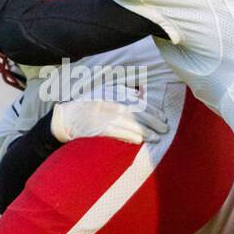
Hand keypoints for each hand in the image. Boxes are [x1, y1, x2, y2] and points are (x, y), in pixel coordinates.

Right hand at [51, 94, 167, 145]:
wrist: (68, 117)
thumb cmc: (89, 105)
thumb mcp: (105, 91)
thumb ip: (123, 91)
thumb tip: (141, 94)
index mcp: (116, 93)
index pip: (141, 102)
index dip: (154, 111)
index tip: (163, 118)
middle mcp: (114, 104)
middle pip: (140, 114)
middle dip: (155, 123)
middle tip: (165, 129)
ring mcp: (108, 117)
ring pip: (133, 125)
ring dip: (147, 132)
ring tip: (157, 138)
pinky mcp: (102, 129)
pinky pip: (121, 134)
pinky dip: (132, 137)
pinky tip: (140, 141)